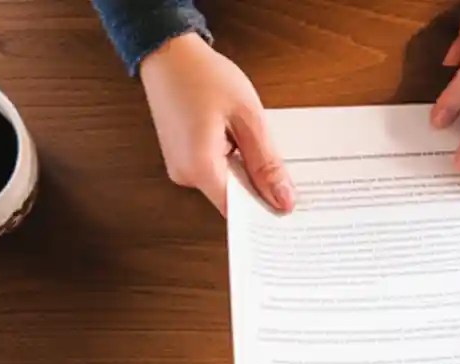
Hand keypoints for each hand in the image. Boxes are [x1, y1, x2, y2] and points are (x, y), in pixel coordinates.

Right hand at [139, 33, 294, 215]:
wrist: (168, 52)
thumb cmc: (204, 76)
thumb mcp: (248, 118)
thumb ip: (266, 163)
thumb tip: (283, 201)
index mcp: (200, 168)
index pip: (240, 213)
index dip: (266, 214)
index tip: (291, 210)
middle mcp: (185, 175)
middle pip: (234, 200)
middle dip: (261, 190)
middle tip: (289, 176)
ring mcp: (181, 167)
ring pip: (226, 185)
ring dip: (248, 172)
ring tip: (262, 147)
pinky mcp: (183, 158)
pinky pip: (216, 170)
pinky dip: (235, 162)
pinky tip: (245, 142)